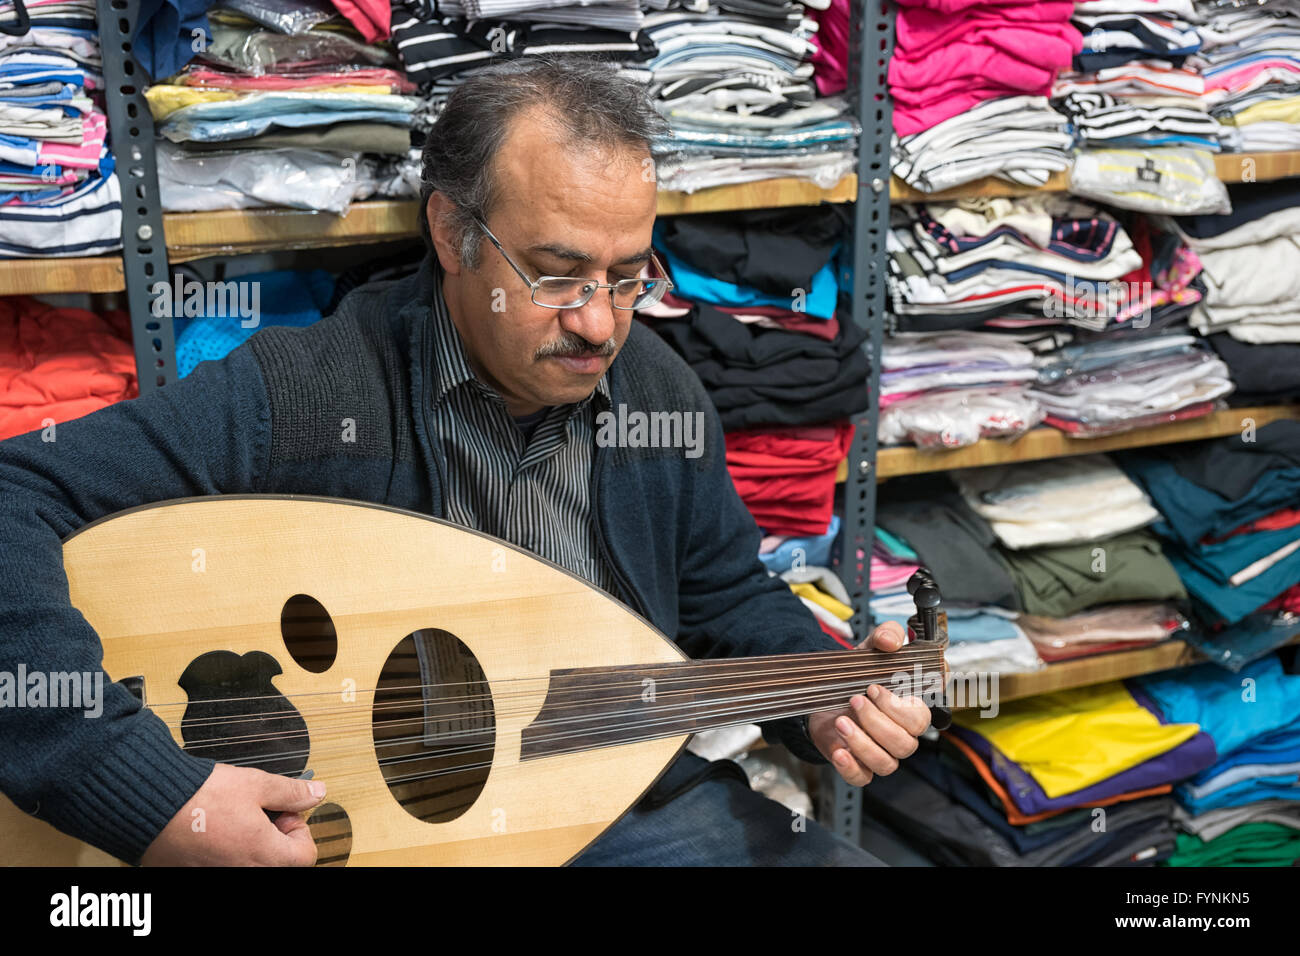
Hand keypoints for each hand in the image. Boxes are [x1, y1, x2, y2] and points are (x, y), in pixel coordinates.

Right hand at [140, 763, 325, 865]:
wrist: (148, 805)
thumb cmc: (199, 796)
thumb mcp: (256, 784)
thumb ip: (291, 792)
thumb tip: (316, 793)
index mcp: (263, 854)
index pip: (305, 856)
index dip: (299, 829)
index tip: (284, 811)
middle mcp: (241, 872)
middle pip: (278, 862)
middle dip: (276, 837)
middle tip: (260, 813)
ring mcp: (217, 875)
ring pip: (250, 865)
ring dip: (251, 845)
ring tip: (234, 819)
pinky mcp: (194, 874)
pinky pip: (222, 866)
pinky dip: (225, 852)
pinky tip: (213, 830)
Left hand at [808, 621, 931, 786]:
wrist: (823, 695)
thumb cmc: (856, 676)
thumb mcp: (870, 649)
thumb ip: (886, 636)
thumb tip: (891, 642)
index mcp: (910, 707)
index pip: (925, 715)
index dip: (905, 706)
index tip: (883, 686)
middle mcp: (900, 733)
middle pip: (907, 740)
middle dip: (880, 720)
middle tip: (857, 698)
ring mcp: (881, 752)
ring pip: (888, 762)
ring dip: (864, 742)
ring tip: (842, 720)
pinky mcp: (859, 766)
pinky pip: (863, 778)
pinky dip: (851, 767)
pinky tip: (839, 750)